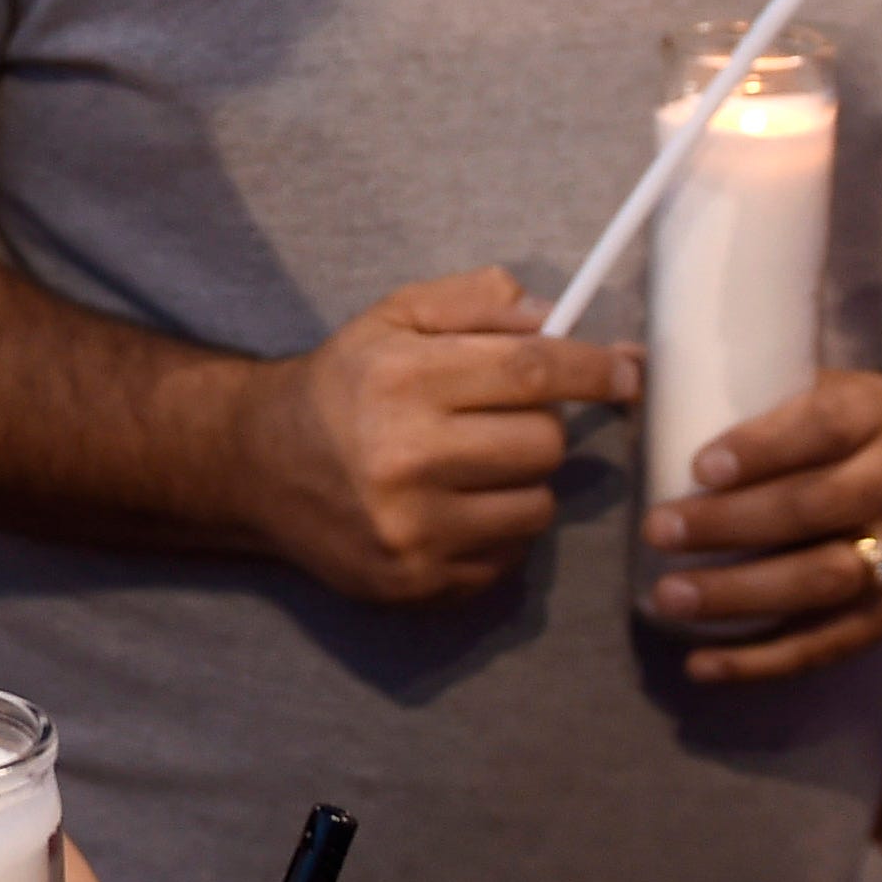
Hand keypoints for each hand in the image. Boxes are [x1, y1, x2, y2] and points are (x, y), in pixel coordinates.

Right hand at [232, 267, 636, 600]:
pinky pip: (508, 556)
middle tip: (503, 419)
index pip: (531, 372)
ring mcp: (411, 527)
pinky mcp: (414, 579)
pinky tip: (455, 507)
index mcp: (401, 379)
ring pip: (537, 505)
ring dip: (522, 482)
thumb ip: (473, 302)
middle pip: (544, 444)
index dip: (593, 370)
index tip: (625, 372)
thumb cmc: (339, 384)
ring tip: (475, 465)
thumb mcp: (392, 317)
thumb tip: (556, 317)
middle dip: (541, 426)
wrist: (256, 466)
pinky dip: (498, 529)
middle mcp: (404, 456)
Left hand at [640, 368, 881, 680]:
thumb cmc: (828, 425)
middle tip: (657, 531)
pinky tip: (703, 664)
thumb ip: (717, 379)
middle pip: (817, 508)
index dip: (762, 449)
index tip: (698, 468)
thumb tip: (617, 364)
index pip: (823, 426)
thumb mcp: (799, 383)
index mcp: (878, 410)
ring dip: (741, 595)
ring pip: (826, 580)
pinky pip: (832, 642)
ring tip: (668, 598)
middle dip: (732, 525)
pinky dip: (764, 659)